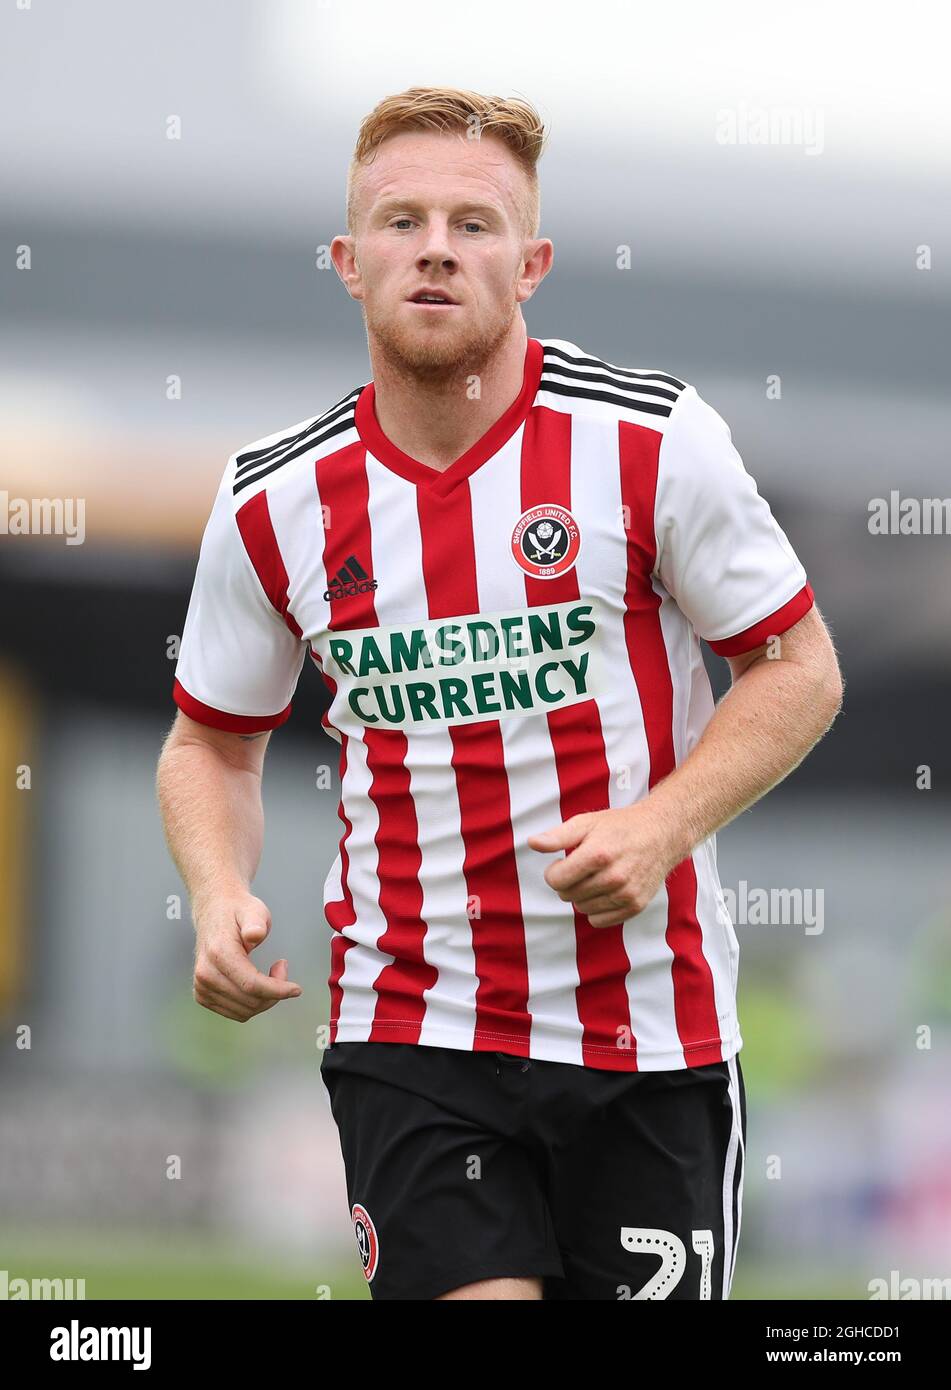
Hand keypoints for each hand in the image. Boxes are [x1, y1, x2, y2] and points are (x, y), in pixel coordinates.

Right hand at [192, 891, 302, 1020]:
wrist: (214, 913)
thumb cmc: (237, 912)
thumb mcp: (253, 910)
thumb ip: (255, 923)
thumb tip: (254, 935)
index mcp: (218, 953)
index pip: (252, 984)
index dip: (277, 990)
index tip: (296, 989)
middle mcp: (205, 974)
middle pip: (250, 1001)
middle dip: (275, 992)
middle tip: (282, 968)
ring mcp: (202, 987)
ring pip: (244, 1012)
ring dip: (265, 999)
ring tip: (271, 974)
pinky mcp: (203, 995)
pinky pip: (236, 1013)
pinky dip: (253, 1004)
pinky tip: (257, 984)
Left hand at [527, 803, 683, 927]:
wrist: (661, 834)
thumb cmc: (619, 826)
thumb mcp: (587, 823)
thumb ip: (558, 836)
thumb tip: (532, 843)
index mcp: (598, 855)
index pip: (555, 880)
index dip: (554, 871)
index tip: (563, 862)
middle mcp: (613, 877)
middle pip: (567, 895)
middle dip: (568, 882)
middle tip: (581, 868)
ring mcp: (626, 894)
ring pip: (582, 908)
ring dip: (582, 895)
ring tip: (595, 876)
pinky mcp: (635, 906)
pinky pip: (599, 921)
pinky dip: (596, 909)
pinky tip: (604, 891)